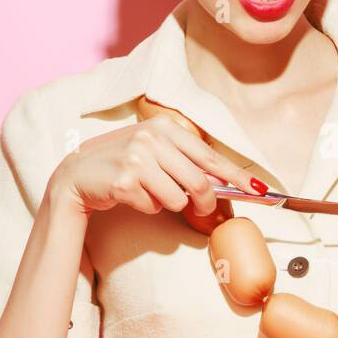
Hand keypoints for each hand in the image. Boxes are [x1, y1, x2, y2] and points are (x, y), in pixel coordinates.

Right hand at [48, 114, 265, 218]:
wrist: (77, 175)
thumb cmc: (122, 165)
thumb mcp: (154, 152)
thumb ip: (185, 162)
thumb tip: (224, 184)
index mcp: (164, 127)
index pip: (210, 157)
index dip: (237, 177)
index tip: (260, 191)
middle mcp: (152, 138)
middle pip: (199, 182)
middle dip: (205, 202)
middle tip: (202, 209)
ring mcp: (137, 158)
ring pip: (178, 198)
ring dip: (168, 203)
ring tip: (149, 191)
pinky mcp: (125, 181)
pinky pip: (154, 206)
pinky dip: (147, 207)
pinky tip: (130, 195)